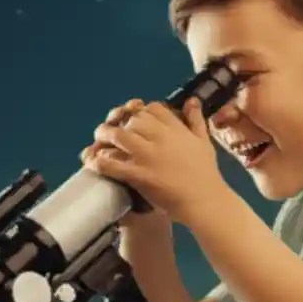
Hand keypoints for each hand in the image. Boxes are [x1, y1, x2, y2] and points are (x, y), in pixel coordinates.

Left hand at [82, 97, 229, 226]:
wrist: (205, 200)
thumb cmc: (206, 173)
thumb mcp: (204, 141)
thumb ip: (196, 120)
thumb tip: (192, 100)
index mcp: (175, 128)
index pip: (152, 109)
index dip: (141, 112)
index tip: (136, 120)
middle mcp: (160, 137)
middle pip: (132, 120)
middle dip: (121, 123)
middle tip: (113, 130)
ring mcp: (148, 156)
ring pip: (119, 136)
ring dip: (105, 136)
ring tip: (99, 141)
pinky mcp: (140, 175)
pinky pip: (114, 165)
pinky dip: (101, 162)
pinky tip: (96, 163)